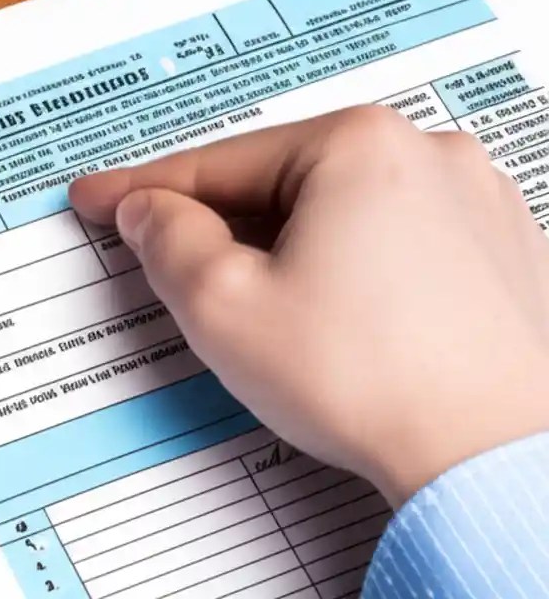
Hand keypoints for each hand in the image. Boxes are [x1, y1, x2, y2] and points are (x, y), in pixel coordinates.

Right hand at [69, 106, 548, 505]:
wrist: (491, 456)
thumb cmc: (371, 382)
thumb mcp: (221, 307)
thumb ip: (167, 241)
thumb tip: (151, 213)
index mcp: (357, 145)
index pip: (219, 162)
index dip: (143, 188)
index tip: (101, 198)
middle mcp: (426, 154)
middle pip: (283, 183)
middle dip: (223, 225)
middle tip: (175, 269)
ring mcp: (475, 201)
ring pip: (340, 211)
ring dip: (289, 249)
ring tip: (273, 318)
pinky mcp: (500, 251)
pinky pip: (396, 240)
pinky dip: (351, 267)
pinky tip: (336, 322)